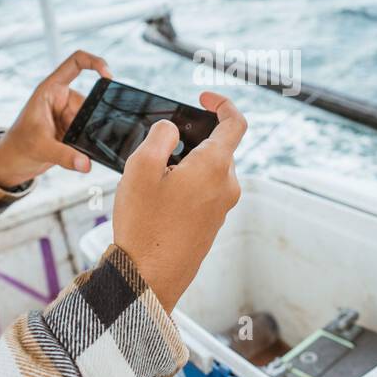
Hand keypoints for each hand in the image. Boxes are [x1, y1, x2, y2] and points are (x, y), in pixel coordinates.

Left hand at [0, 49, 112, 188]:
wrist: (13, 162)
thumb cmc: (18, 146)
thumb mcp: (41, 148)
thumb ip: (65, 156)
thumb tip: (86, 164)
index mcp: (51, 90)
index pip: (76, 62)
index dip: (95, 62)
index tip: (108, 76)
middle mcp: (61, 98)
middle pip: (89, 102)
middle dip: (88, 121)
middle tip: (78, 138)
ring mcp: (69, 114)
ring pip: (91, 120)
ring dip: (86, 135)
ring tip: (70, 148)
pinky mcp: (73, 128)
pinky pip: (89, 132)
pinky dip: (87, 143)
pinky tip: (77, 153)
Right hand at [112, 91, 247, 311]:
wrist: (148, 278)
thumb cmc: (144, 225)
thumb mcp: (141, 168)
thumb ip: (160, 137)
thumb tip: (171, 130)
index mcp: (216, 166)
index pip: (235, 123)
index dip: (222, 104)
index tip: (203, 98)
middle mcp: (227, 186)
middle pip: (217, 148)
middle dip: (190, 142)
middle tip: (157, 151)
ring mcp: (222, 208)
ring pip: (208, 172)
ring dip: (185, 166)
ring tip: (152, 182)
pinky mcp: (212, 225)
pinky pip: (204, 193)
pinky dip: (185, 187)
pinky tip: (158, 202)